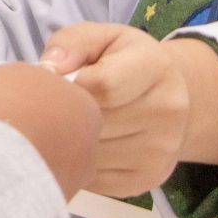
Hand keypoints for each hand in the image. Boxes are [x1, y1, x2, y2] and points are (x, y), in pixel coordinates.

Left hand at [39, 23, 197, 197]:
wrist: (166, 97)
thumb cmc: (122, 63)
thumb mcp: (100, 38)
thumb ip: (72, 43)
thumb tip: (48, 69)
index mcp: (156, 66)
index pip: (104, 85)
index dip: (71, 86)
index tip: (62, 83)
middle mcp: (168, 109)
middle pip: (96, 123)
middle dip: (68, 115)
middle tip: (60, 107)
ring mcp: (161, 149)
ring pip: (92, 154)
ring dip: (71, 143)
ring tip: (72, 125)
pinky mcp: (148, 179)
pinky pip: (95, 179)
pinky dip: (80, 165)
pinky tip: (85, 147)